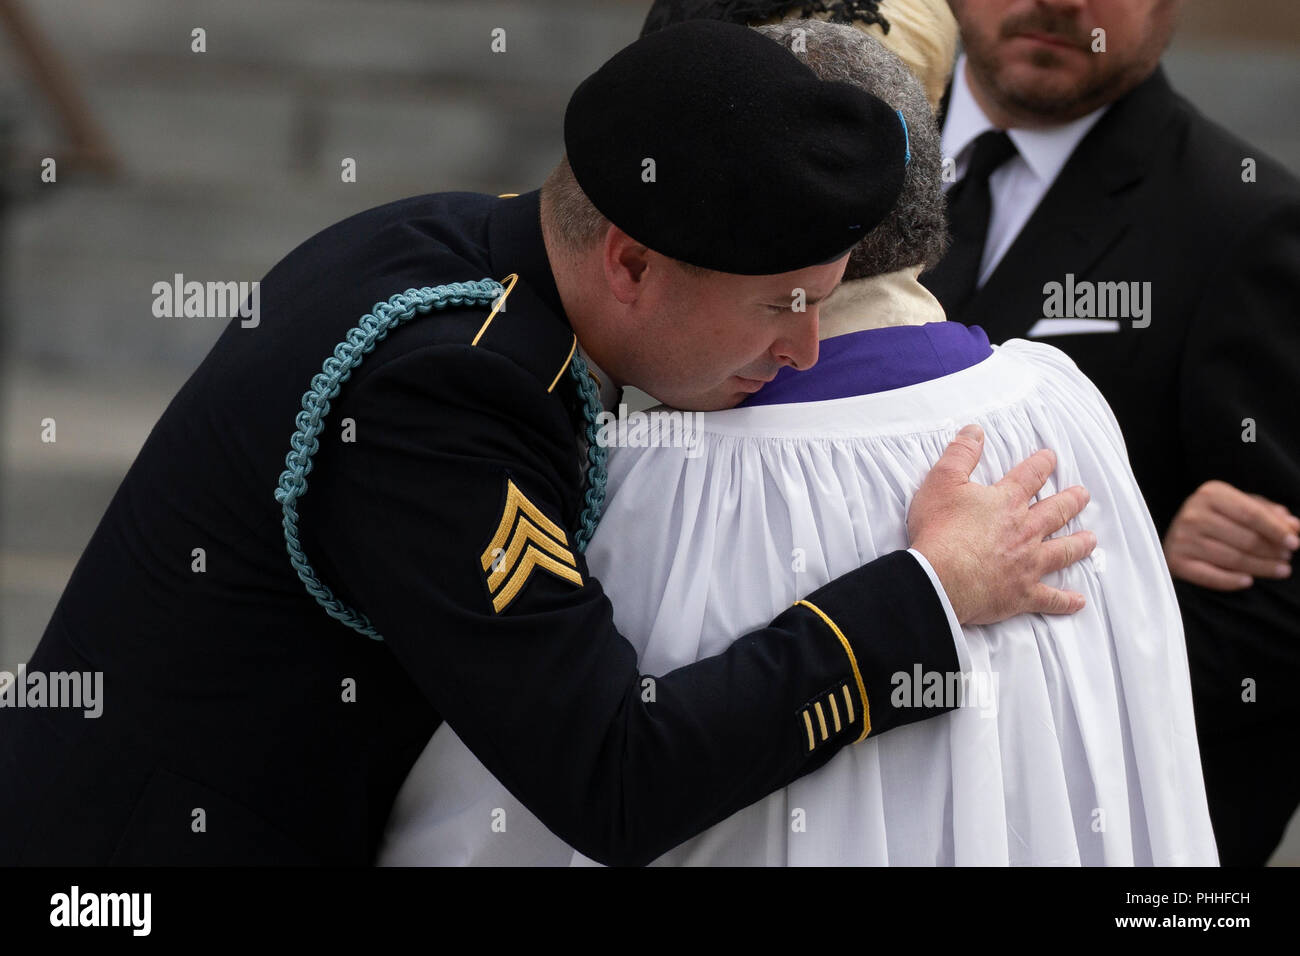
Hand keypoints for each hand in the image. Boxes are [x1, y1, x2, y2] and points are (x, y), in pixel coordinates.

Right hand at [908, 424, 1095, 625]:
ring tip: (1090, 539)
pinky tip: (1078, 602)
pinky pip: (1050, 598)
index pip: (1030, 476)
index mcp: (1006, 502)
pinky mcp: (1022, 593)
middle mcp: (1024, 530)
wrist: (939, 577)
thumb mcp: (943, 481)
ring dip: (1078, 544)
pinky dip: (1065, 601)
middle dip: (1071, 501)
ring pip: (1062, 551)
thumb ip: (960, 454)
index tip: (1051, 457)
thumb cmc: (939, 530)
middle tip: (1083, 495)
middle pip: (1055, 512)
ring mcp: (1027, 563)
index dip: (1041, 464)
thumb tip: (975, 431)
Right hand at [1162, 480, 1298, 590]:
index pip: (1252, 514)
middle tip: (1288, 559)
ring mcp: (1183, 538)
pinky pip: (1210, 575)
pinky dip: (1231, 581)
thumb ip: (1267, 513)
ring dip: (1261, 567)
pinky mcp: (1176, 561)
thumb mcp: (1238, 506)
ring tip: (1281, 570)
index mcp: (1211, 494)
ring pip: (1233, 559)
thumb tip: (1295, 527)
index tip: (1295, 543)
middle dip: (1272, 551)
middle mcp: (1193, 514)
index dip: (1277, 530)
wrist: (1172, 534)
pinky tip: (1249, 581)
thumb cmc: (1215, 518)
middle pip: (1245, 538)